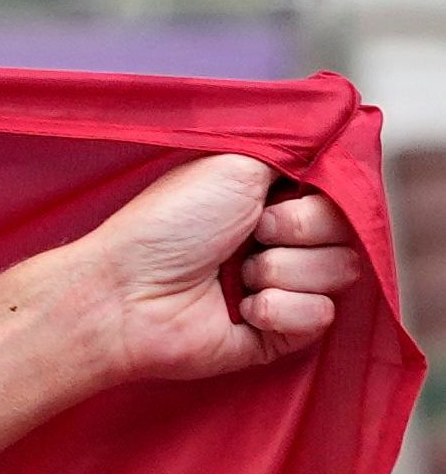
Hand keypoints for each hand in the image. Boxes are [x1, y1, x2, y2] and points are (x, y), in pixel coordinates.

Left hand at [61, 155, 369, 383]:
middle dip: (301, 233)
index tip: (273, 202)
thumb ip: (296, 151)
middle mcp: (280, 244)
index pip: (341, 198)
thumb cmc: (168, 224)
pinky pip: (320, 318)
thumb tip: (335, 139)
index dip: (317, 202)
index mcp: (273, 203)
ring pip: (340, 273)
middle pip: (348, 235)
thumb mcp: (236, 164)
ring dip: (283, 271)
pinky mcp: (276, 334)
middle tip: (249, 237)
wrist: (125, 292)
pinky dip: (282, 311)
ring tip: (234, 277)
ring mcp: (281, 289)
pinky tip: (242, 312)